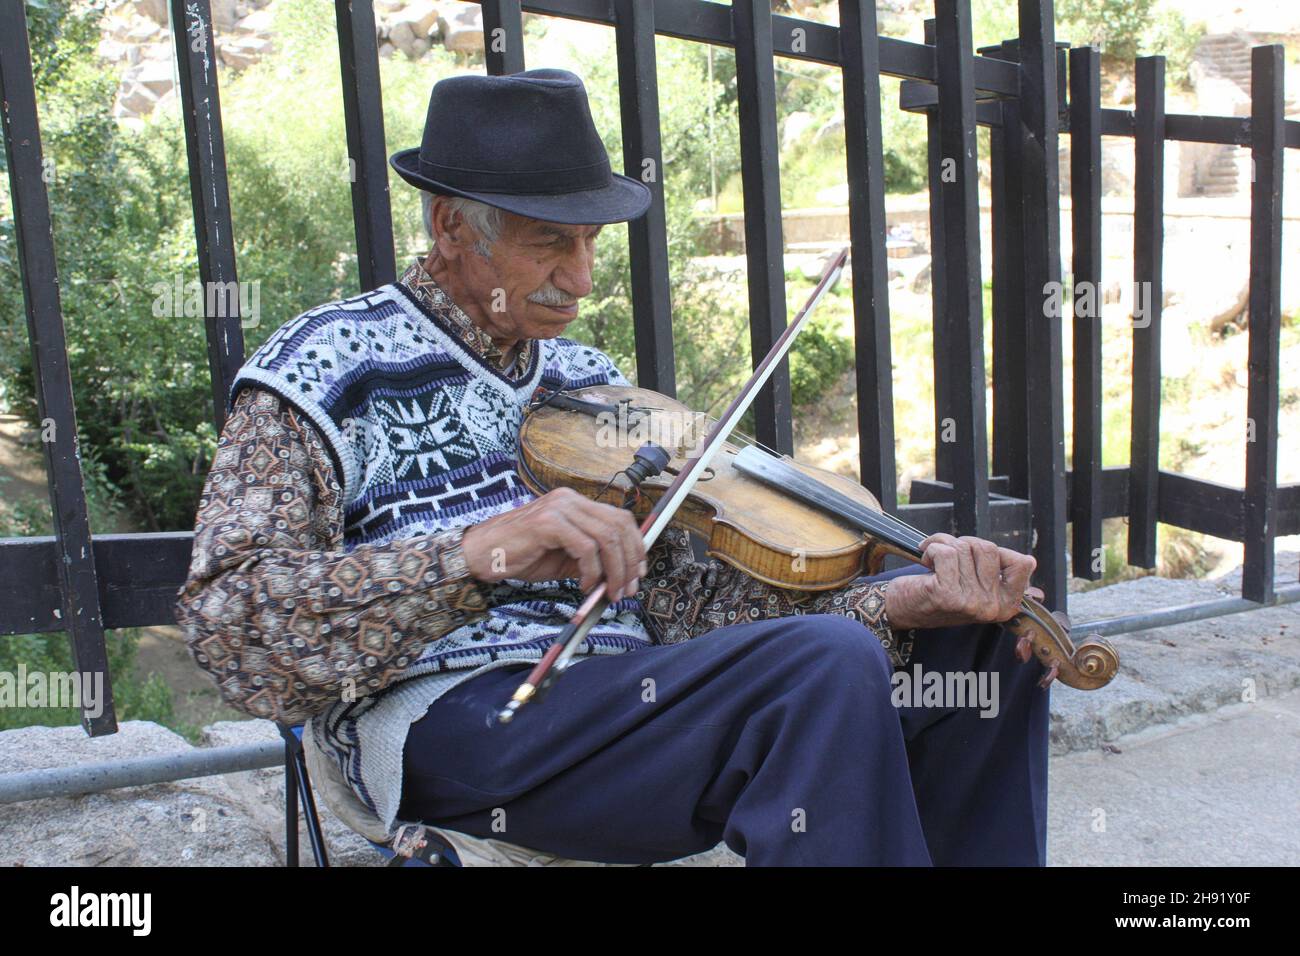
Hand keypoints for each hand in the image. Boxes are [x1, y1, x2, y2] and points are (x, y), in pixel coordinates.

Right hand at [461, 487, 646, 598]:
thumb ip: (591, 559)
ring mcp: (558, 508)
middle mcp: (569, 499)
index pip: (619, 517)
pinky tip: (584, 586)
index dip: (635, 545)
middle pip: (619, 525)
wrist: (478, 555)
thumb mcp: (563, 557)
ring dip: (614, 570)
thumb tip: (621, 574)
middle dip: (630, 561)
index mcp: (574, 502)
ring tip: (609, 592)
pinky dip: (592, 572)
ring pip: (607, 537)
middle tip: (629, 588)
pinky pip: (586, 548)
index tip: (638, 572)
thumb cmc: (518, 556)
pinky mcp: (548, 523)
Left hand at [883, 533, 1041, 630]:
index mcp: (1006, 605)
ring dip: (944, 544)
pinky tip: (926, 560)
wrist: (903, 609)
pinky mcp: (947, 595)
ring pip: (965, 548)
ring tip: (935, 560)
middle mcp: (992, 607)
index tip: (974, 558)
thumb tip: (1030, 562)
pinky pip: (946, 552)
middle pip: (988, 548)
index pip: (1022, 563)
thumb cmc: (940, 591)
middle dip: (964, 544)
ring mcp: (971, 603)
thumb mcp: (976, 586)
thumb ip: (1000, 573)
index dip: (996, 552)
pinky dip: (932, 548)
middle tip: (948, 557)